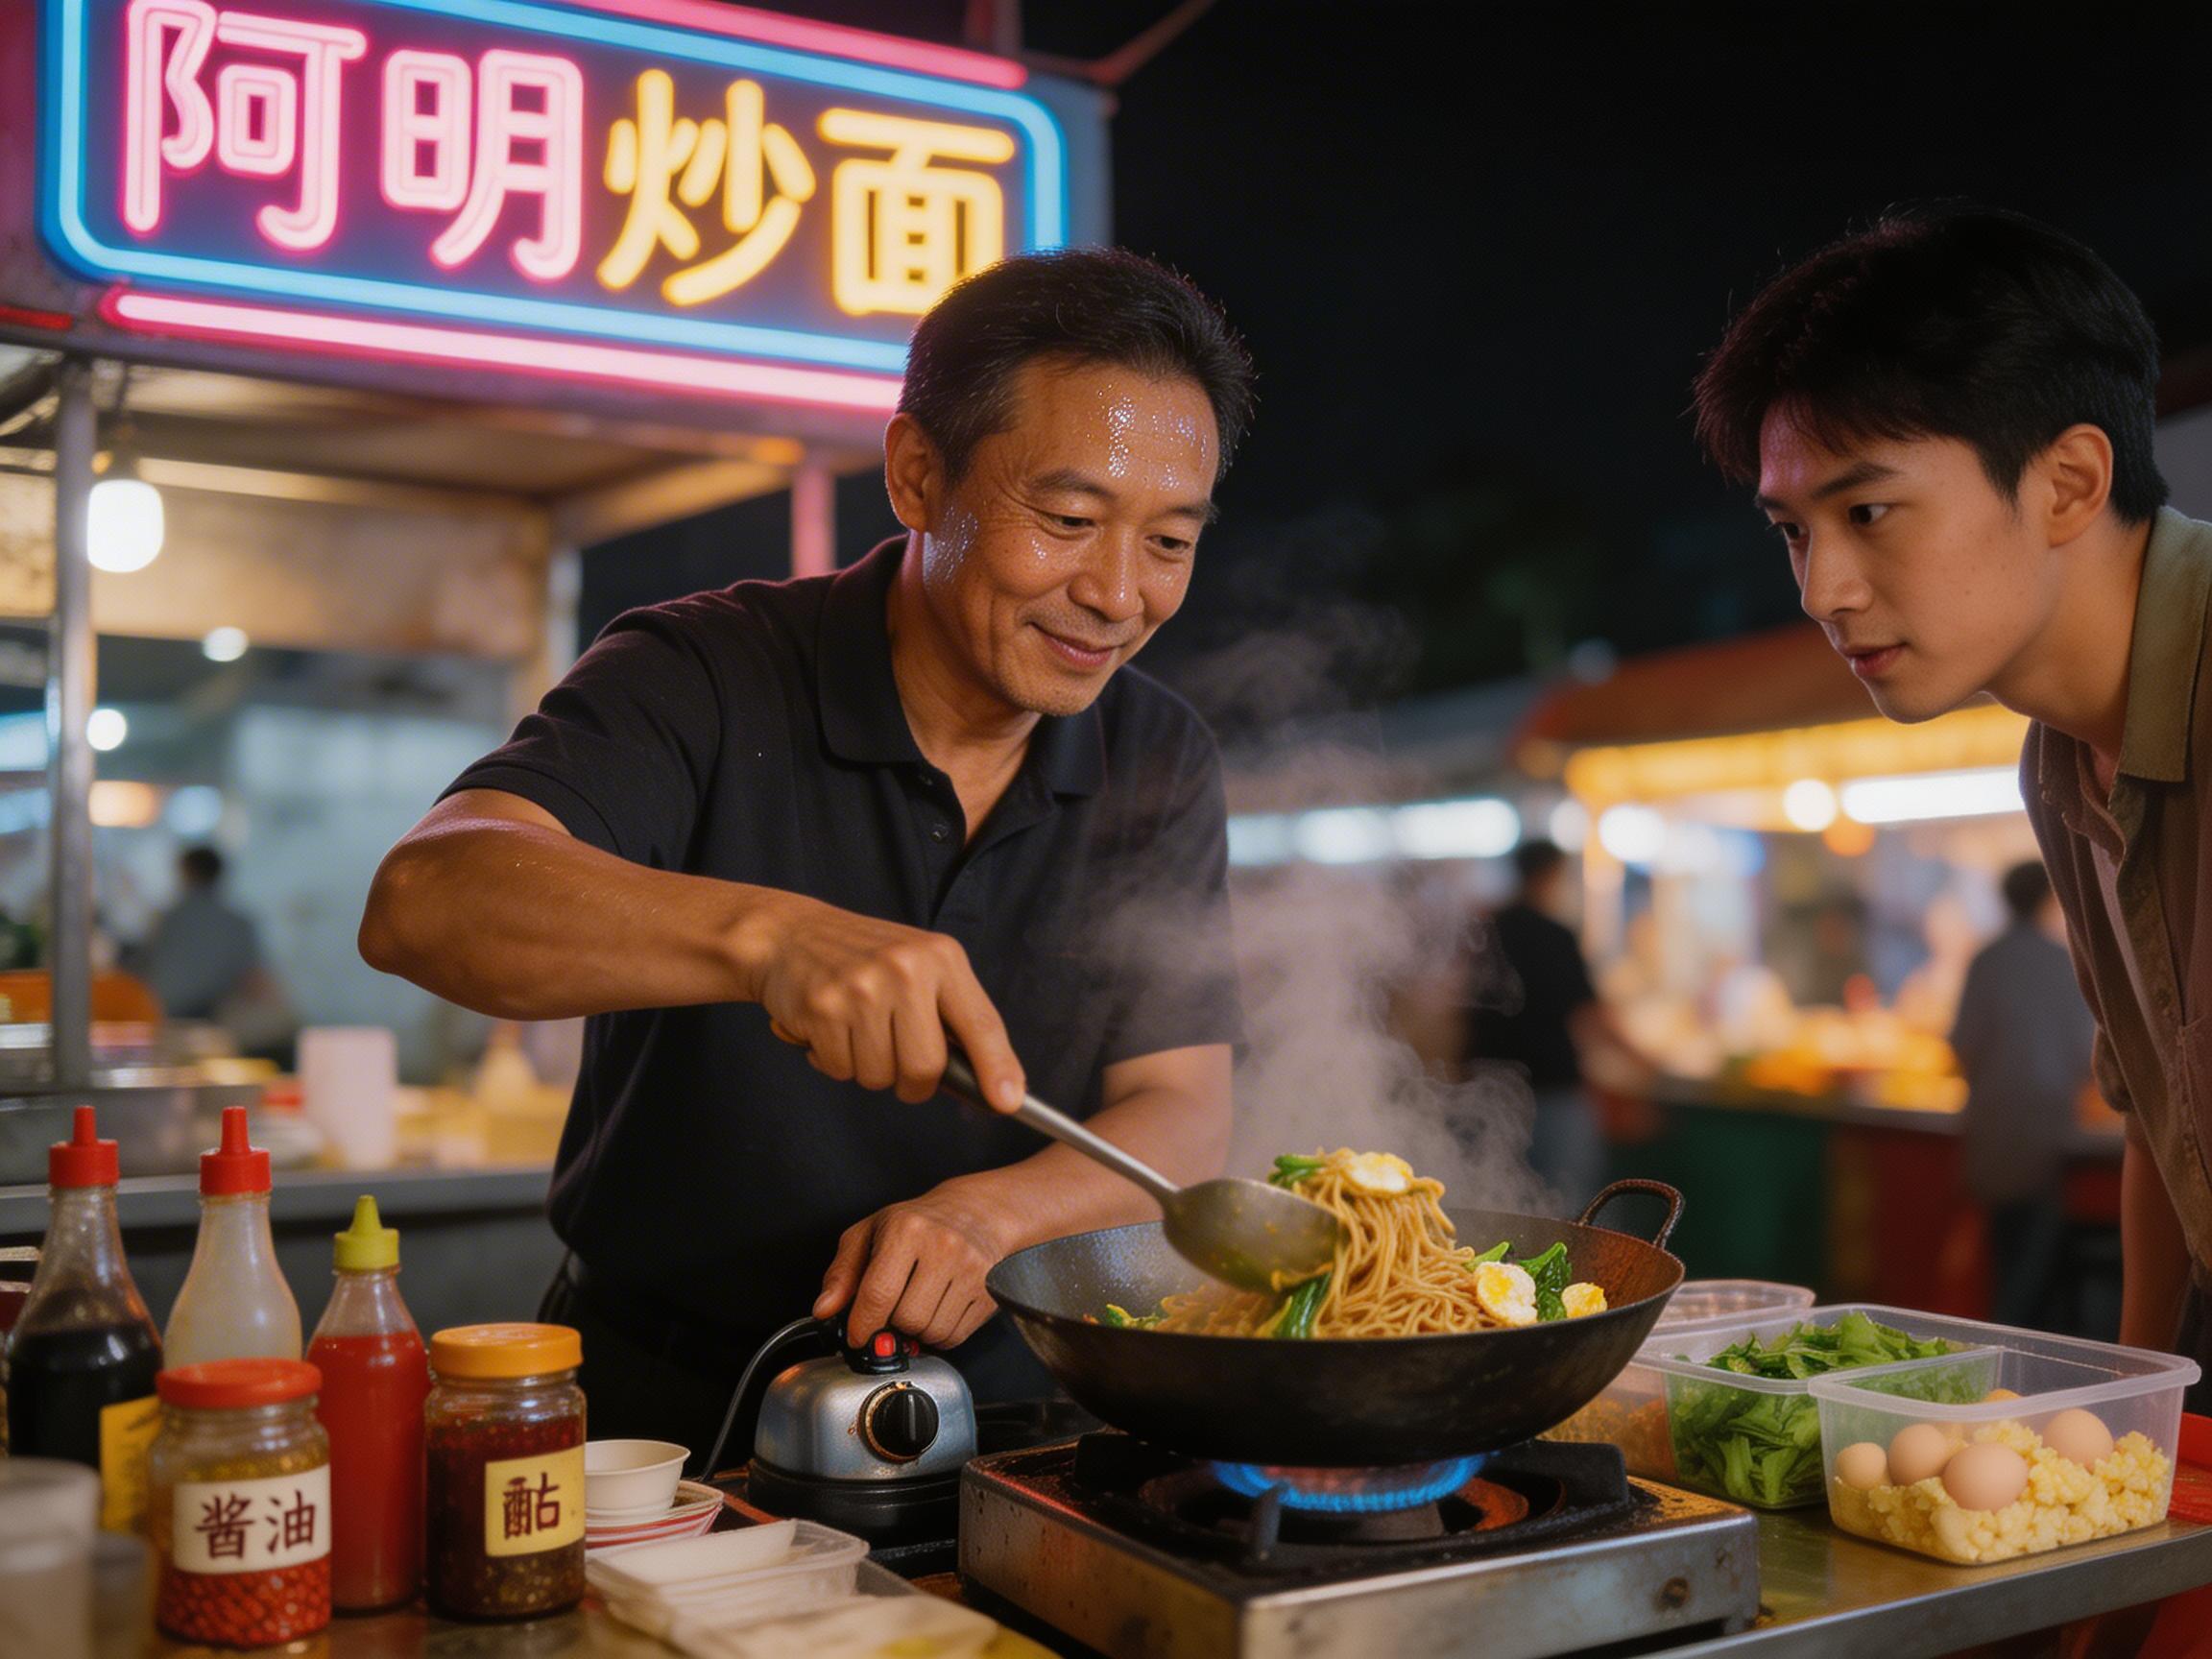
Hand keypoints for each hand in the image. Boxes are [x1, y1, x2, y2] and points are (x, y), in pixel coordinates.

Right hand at [731, 892, 1023, 1108]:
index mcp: (942, 958)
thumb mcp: (918, 967)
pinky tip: (829, 1028)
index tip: (1008, 1102)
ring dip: (867, 1068)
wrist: (788, 933)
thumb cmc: (863, 959)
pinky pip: (840, 1070)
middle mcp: (906, 969)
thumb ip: (952, 1016)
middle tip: (896, 1060)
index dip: (998, 1068)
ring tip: (855, 1030)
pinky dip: (834, 1061)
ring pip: (880, 1076)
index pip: (981, 1024)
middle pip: (926, 1068)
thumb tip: (992, 1084)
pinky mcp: (823, 1008)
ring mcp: (863, 989)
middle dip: (913, 1083)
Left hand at [813, 1178, 1020, 1348]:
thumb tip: (824, 1310)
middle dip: (893, 1323)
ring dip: (917, 1331)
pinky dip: (940, 1334)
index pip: (878, 1293)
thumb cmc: (918, 1224)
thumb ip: (842, 1273)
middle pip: (907, 1319)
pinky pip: (955, 1337)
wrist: (977, 1214)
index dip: (862, 1324)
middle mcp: (943, 1246)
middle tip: (893, 1308)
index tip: (857, 1335)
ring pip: (932, 1332)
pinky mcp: (988, 1291)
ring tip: (917, 1304)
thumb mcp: (870, 1234)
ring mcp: (971, 1268)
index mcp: (907, 1229)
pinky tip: (938, 1309)